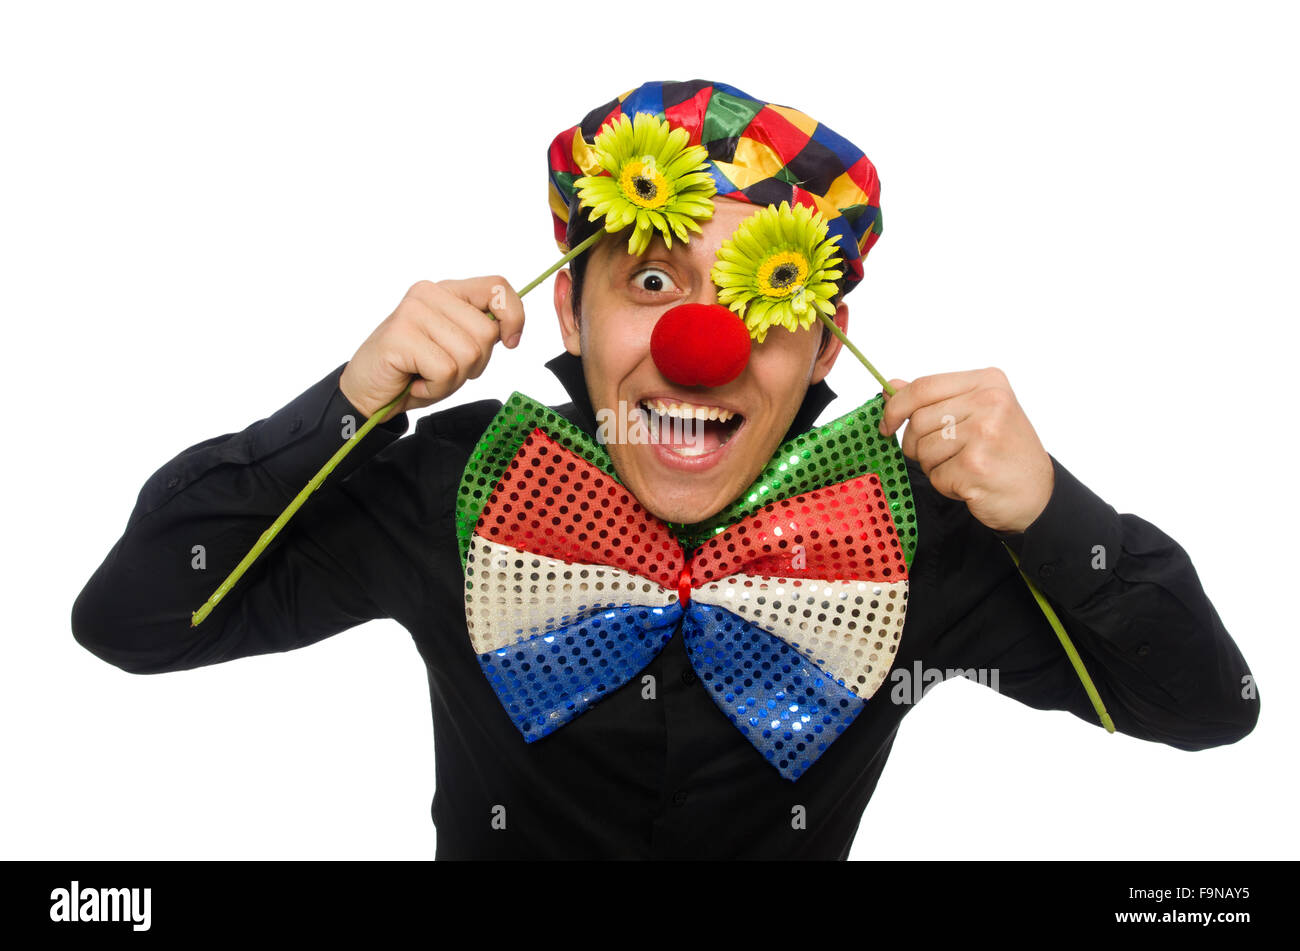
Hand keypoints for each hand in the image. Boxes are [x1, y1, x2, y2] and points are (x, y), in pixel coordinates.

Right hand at [339, 277, 523, 422]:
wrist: (367, 391)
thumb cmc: (414, 370)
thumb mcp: (457, 348)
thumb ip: (480, 332)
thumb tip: (509, 330)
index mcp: (447, 292)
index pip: (497, 286)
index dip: (514, 316)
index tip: (511, 342)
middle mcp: (429, 294)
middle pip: (486, 332)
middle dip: (475, 364)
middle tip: (444, 369)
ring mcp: (413, 312)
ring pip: (469, 354)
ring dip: (453, 379)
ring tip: (427, 375)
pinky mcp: (401, 335)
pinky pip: (446, 371)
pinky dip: (435, 387)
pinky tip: (415, 382)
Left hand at [878, 368, 1054, 533]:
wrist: (1037, 493)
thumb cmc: (1004, 452)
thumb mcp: (976, 413)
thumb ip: (934, 399)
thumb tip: (891, 386)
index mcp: (987, 382)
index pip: (923, 386)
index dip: (895, 406)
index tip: (886, 424)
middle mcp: (989, 402)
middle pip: (918, 420)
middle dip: (917, 444)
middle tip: (942, 455)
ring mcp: (984, 433)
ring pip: (923, 449)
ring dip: (934, 466)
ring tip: (963, 467)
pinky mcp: (976, 465)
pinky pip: (935, 475)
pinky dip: (945, 484)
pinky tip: (969, 481)